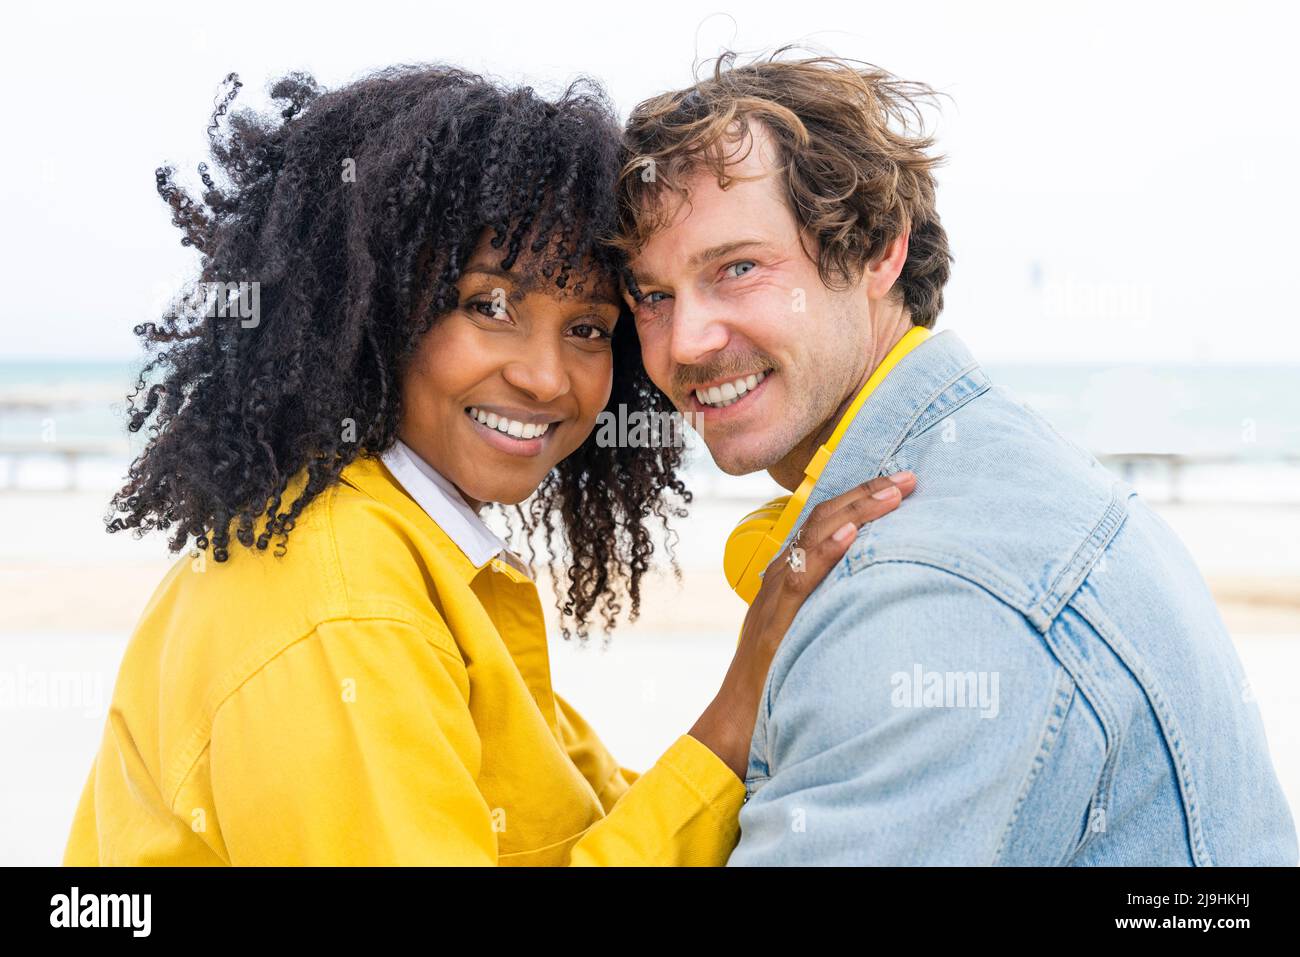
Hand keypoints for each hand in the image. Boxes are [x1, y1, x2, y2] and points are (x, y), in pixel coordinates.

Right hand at [690, 471, 917, 777]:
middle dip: (868, 493)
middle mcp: (781, 574)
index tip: (900, 483)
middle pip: (824, 517)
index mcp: (790, 574)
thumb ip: (832, 605)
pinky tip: (849, 534)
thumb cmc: (778, 679)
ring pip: (814, 537)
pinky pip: (800, 578)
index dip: (862, 497)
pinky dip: (825, 551)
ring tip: (891, 493)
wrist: (738, 720)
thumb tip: (875, 589)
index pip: (827, 520)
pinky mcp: (774, 620)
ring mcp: (775, 595)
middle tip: (908, 477)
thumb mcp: (809, 631)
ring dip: (855, 510)